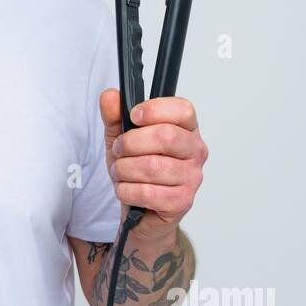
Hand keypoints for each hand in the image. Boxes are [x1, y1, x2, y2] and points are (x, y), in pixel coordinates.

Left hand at [98, 90, 206, 241]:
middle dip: (131, 143)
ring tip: (120, 172)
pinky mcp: (182, 201)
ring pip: (152, 166)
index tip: (133, 116)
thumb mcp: (121, 138)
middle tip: (119, 150)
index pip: (183, 110)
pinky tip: (126, 189)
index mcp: (186, 129)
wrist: (139, 210)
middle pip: (166, 136)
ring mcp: (192, 177)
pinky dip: (127, 190)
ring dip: (125, 169)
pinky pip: (148, 192)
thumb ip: (114, 115)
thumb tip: (110, 95)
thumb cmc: (136, 171)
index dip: (155, 109)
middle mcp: (195, 151)